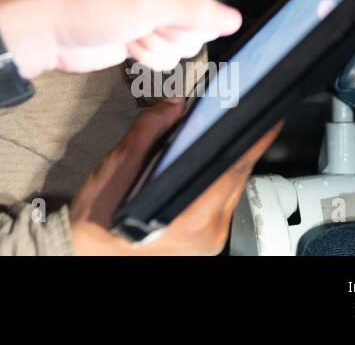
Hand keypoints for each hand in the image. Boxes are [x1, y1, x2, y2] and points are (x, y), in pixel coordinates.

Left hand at [0, 0, 298, 75]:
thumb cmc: (92, 6)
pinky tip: (126, 47)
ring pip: (191, 42)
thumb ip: (193, 12)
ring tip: (133, 34)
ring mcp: (158, 16)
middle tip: (147, 24)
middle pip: (210, 16)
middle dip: (185, 29)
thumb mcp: (146, 4)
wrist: (52, 33)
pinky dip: (150, 58)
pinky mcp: (146, 39)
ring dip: (163, 46)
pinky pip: (169, 57)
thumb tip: (231, 21)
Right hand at [68, 99, 283, 254]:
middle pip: (236, 178)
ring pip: (231, 191)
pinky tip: (209, 163)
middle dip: (240, 145)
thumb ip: (150, 129)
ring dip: (229, 162)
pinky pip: (221, 204)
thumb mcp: (119, 164)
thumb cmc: (100, 214)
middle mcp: (208, 232)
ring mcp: (209, 241)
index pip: (233, 168)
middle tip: (243, 114)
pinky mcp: (204, 242)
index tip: (266, 117)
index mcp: (191, 215)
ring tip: (225, 134)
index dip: (254, 140)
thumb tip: (175, 105)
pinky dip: (219, 180)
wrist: (87, 249)